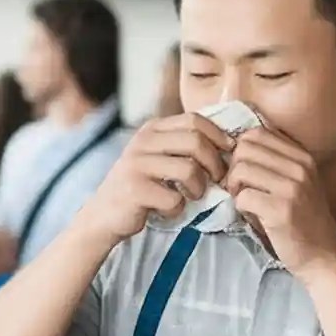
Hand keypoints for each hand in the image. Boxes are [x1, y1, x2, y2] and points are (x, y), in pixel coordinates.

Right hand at [77, 113, 234, 244]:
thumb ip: (186, 145)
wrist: (103, 215)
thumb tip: (232, 142)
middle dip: (216, 164)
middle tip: (218, 180)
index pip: (195, 120)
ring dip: (199, 188)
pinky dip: (179, 208)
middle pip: (196, 142)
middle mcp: (142, 141)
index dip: (219, 136)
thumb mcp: (160, 156)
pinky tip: (170, 209)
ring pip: (189, 170)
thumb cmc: (143, 186)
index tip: (230, 153)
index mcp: (152, 128)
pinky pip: (175, 198)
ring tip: (193, 196)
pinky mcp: (135, 190)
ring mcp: (136, 164)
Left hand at [226, 127, 335, 280]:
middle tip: (239, 186)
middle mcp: (300, 168)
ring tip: (244, 199)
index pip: (258, 133)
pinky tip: (250, 214)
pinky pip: (243, 197)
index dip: (242, 150)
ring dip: (234, 187)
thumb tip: (239, 145)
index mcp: (303, 157)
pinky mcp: (280, 211)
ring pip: (241, 170)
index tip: (245, 170)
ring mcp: (292, 189)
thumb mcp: (299, 183)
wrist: (323, 255)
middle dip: (234, 166)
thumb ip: (276, 163)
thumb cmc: (305, 219)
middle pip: (246, 148)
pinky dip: (239, 206)